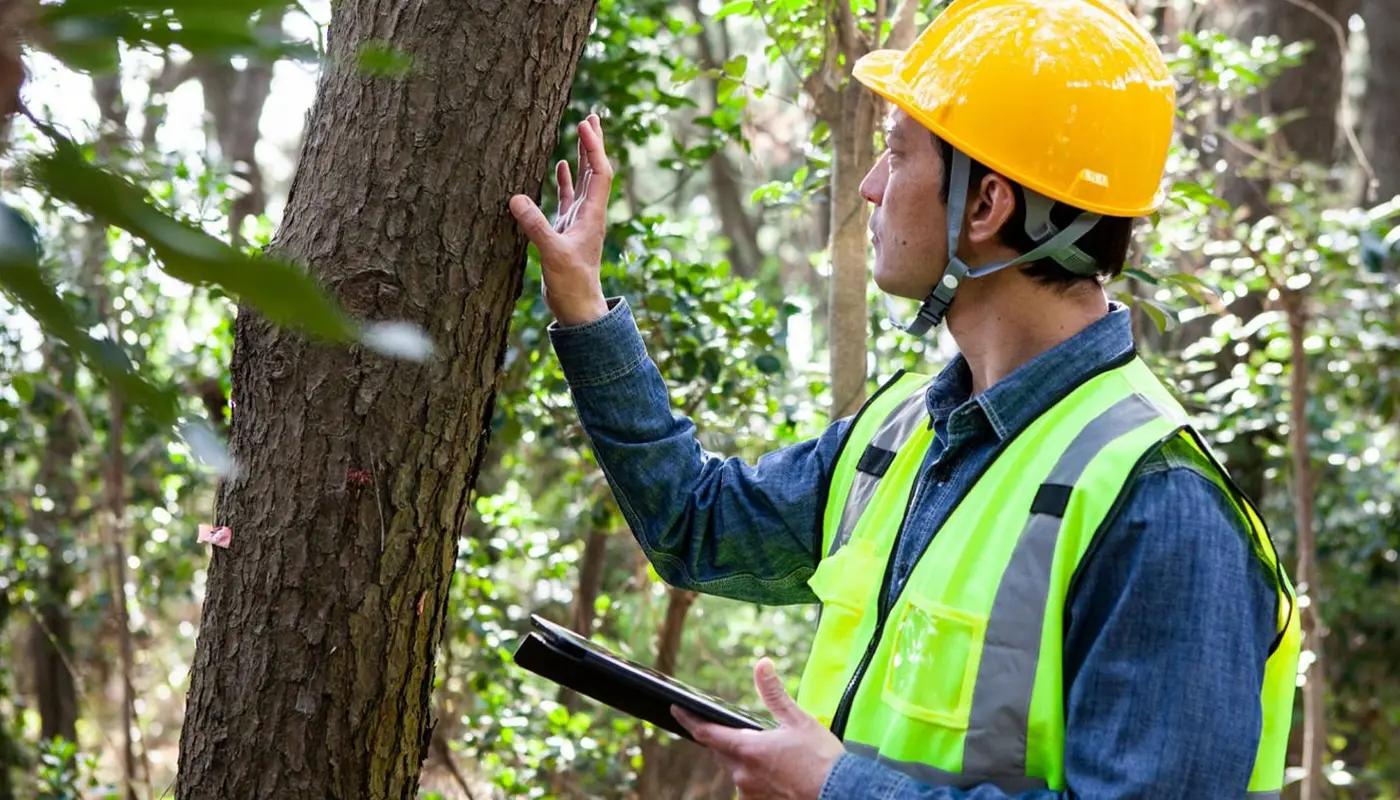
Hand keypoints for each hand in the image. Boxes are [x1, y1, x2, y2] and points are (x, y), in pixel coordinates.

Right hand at [509, 113, 612, 326]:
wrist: (578, 308)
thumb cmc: (571, 284)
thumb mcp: (552, 254)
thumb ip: (536, 226)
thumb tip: (516, 198)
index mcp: (592, 215)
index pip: (599, 172)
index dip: (594, 147)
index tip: (585, 123)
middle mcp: (590, 214)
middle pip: (596, 171)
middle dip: (593, 143)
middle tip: (592, 116)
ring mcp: (579, 221)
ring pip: (584, 182)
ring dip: (583, 157)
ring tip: (580, 131)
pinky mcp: (567, 230)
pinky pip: (570, 197)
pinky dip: (567, 180)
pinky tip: (561, 165)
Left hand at [672, 658, 844, 799]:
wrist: (841, 793)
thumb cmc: (822, 759)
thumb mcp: (798, 720)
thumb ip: (774, 693)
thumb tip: (762, 665)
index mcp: (748, 749)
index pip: (706, 733)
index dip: (689, 720)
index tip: (677, 711)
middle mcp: (743, 773)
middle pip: (721, 752)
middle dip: (725, 740)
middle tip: (745, 733)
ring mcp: (749, 793)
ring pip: (735, 770)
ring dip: (743, 760)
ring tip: (771, 756)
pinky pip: (747, 788)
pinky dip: (754, 777)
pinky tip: (775, 774)